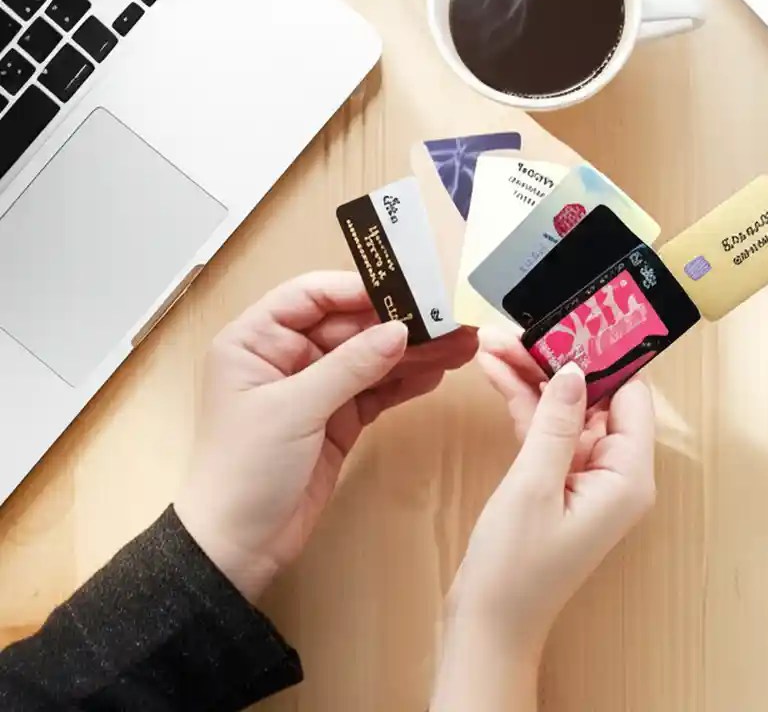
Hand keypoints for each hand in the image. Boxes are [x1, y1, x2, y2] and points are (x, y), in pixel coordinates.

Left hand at [174, 271, 476, 600]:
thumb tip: (398, 331)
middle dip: (398, 324)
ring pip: (369, 359)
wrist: (237, 547)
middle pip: (349, 326)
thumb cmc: (244, 470)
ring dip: (412, 353)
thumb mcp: (294, 410)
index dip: (358, 291)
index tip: (407, 292)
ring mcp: (314, 391)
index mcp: (254, 341)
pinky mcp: (336, 421)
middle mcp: (283, 358)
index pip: (311, 297)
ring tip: (460, 346)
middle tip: (449, 321)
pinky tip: (437, 372)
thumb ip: (349, 367)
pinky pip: (375, 391)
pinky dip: (404, 383)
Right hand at [451, 329, 656, 652]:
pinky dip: (524, 406)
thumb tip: (574, 369)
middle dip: (557, 361)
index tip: (579, 318)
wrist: (487, 625)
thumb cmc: (514, 570)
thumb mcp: (533, 485)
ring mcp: (587, 479)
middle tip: (523, 328)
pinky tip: (497, 375)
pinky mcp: (559, 484)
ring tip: (497, 343)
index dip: (605, 356)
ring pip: (566, 411)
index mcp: (628, 477)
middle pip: (596, 399)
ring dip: (533, 378)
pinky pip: (548, 433)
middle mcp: (616, 475)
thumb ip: (555, 422)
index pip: (630, 397)